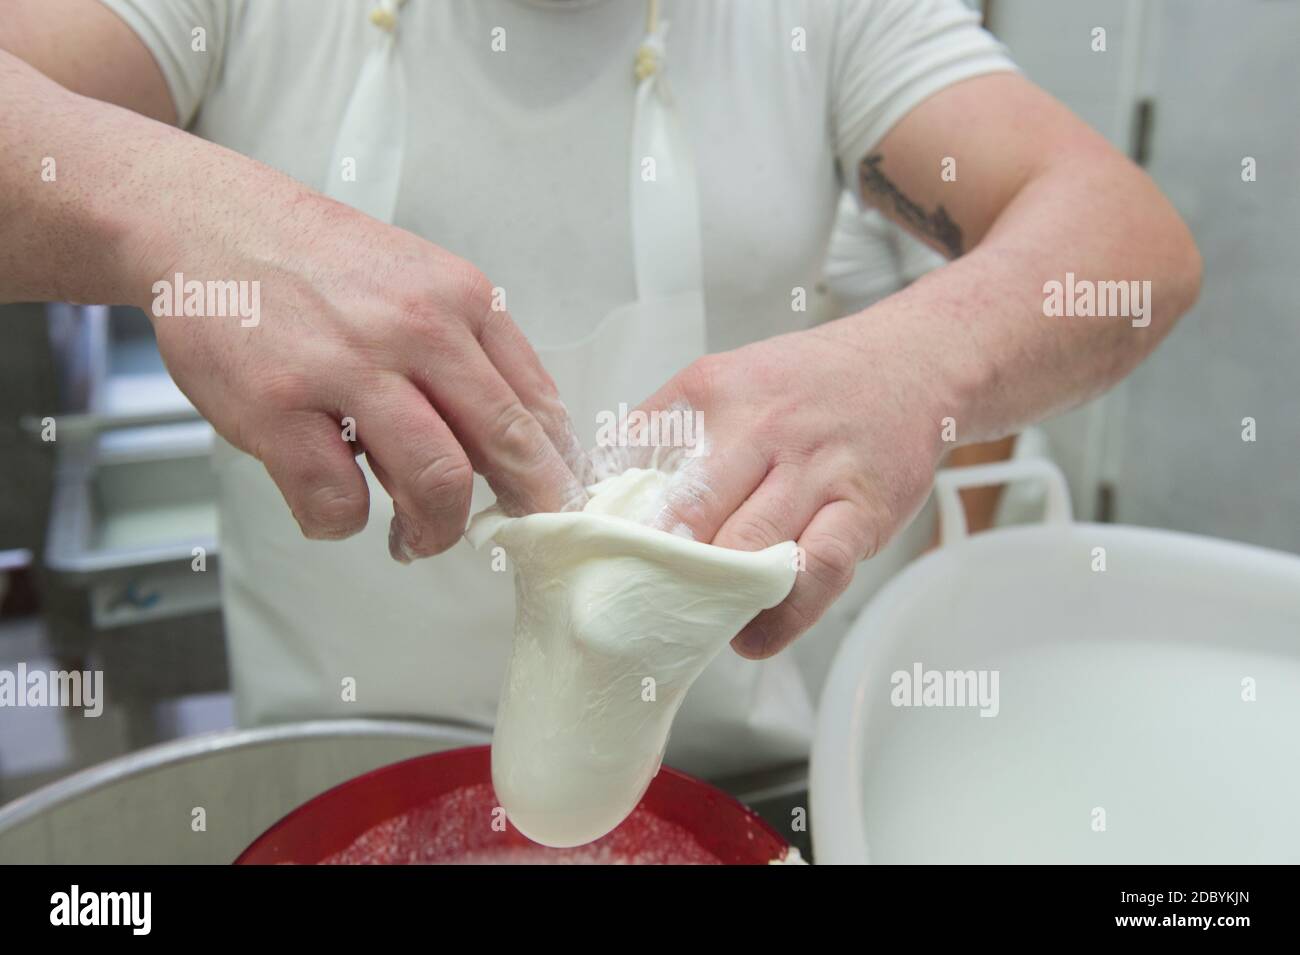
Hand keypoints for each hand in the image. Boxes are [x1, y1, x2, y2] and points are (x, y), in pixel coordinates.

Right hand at [138, 165, 586, 560]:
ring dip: (433, 530)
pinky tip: (338, 506)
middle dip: (514, 508)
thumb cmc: (317, 263)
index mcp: (460, 299)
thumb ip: (472, 349)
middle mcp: (415, 329)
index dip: (551, 468)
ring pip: (435, 481)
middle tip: (503, 534)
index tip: (551, 501)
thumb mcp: (420, 280)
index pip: (534, 402)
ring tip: (417, 538)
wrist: (208, 222)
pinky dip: (344, 522)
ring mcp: (345, 367)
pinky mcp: (277, 406)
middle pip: (501, 447)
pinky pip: (338, 499)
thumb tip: (524, 436)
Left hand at [635, 312, 951, 657]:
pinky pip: (814, 573)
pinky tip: (751, 636)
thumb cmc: (807, 386)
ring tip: (687, 625)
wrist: (911, 363)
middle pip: (688, 513)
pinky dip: (779, 616)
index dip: (607, 518)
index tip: (591, 558)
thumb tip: (603, 503)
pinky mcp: (861, 509)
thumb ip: (669, 436)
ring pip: (748, 549)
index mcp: (712, 391)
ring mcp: (815, 468)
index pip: (637, 459)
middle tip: (629, 605)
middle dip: (653, 565)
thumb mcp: (728, 383)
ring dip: (712, 597)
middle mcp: (761, 425)